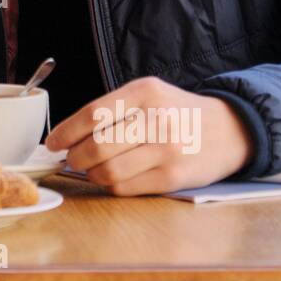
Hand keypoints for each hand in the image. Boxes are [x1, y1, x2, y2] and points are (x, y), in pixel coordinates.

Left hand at [45, 76, 252, 195]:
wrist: (228, 129)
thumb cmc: (176, 111)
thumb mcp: (148, 94)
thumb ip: (112, 109)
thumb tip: (67, 135)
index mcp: (144, 92)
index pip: (92, 114)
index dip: (65, 132)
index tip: (52, 143)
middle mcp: (156, 120)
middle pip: (96, 146)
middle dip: (74, 157)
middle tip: (71, 159)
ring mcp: (166, 150)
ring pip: (108, 171)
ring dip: (91, 174)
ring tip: (92, 169)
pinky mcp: (173, 177)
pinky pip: (126, 187)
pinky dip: (111, 185)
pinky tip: (114, 177)